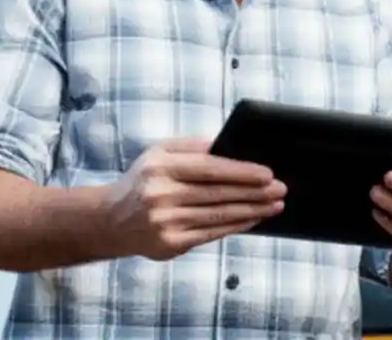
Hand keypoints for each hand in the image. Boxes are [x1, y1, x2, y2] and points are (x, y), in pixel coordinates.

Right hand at [103, 137, 285, 259]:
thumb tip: (233, 147)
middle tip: (280, 189)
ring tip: (275, 205)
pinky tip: (254, 219)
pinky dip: (237, 226)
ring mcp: (165, 222)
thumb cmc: (144, 180)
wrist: (111, 220)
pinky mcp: (170, 244)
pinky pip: (211, 233)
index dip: (242, 171)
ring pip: (219, 215)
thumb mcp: (160, 153)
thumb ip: (194, 147)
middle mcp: (160, 195)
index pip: (210, 168)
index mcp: (160, 167)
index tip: (267, 173)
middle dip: (255, 192)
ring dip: (252, 210)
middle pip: (218, 193)